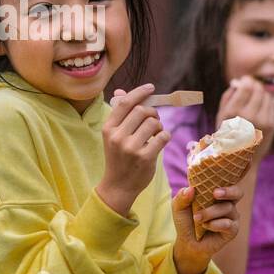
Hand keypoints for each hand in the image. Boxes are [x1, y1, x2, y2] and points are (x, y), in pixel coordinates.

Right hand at [95, 83, 169, 216]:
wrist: (118, 186)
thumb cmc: (119, 157)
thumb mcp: (113, 136)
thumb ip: (119, 115)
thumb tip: (121, 91)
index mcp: (108, 128)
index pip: (124, 103)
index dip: (139, 92)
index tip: (151, 87)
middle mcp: (117, 136)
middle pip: (142, 111)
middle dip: (153, 112)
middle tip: (154, 121)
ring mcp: (131, 148)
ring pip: (154, 122)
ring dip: (159, 125)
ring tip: (155, 133)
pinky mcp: (145, 158)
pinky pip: (163, 136)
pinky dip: (165, 135)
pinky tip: (160, 141)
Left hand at [170, 183, 244, 273]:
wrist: (188, 243)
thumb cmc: (186, 221)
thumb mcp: (179, 207)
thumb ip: (182, 197)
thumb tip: (191, 189)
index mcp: (217, 195)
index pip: (227, 182)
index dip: (226, 179)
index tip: (215, 178)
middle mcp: (228, 204)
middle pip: (238, 192)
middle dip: (228, 191)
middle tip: (215, 193)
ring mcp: (232, 217)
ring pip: (227, 208)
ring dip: (210, 212)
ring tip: (197, 218)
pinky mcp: (233, 230)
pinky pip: (228, 224)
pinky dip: (215, 224)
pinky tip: (206, 226)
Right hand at [218, 76, 273, 155]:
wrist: (240, 158)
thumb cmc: (227, 133)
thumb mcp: (221, 115)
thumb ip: (229, 95)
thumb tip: (239, 81)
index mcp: (233, 112)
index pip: (246, 87)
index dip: (247, 80)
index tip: (246, 79)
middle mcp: (249, 116)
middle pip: (258, 89)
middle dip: (255, 85)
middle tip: (252, 85)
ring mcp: (262, 121)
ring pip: (266, 96)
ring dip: (261, 94)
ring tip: (254, 101)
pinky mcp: (272, 125)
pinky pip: (271, 106)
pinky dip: (266, 105)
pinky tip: (259, 110)